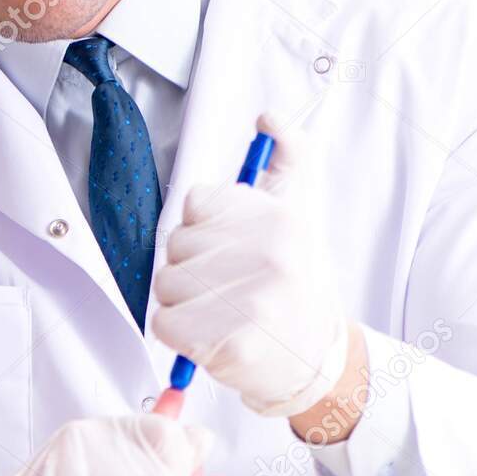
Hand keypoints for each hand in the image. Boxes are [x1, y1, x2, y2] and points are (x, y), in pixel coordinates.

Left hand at [152, 112, 349, 417]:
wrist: (314, 359)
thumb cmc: (295, 284)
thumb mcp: (300, 212)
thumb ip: (289, 157)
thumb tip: (269, 116)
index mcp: (280, 218)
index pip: (196, 203)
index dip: (206, 230)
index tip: (237, 251)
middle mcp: (270, 254)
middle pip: (177, 244)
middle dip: (194, 267)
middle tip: (233, 289)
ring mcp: (250, 300)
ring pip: (166, 282)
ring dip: (185, 302)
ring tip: (225, 312)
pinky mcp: (227, 342)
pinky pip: (162, 322)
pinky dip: (179, 334)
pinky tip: (214, 336)